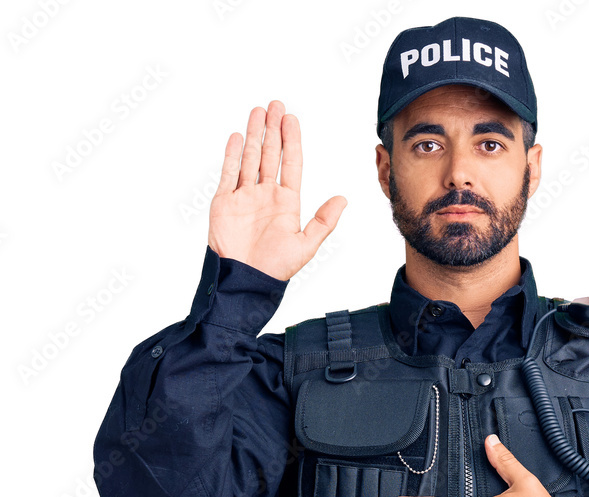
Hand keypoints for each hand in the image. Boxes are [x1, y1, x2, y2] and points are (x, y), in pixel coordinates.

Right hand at [208, 100, 346, 280]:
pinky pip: (229, 173)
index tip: (291, 119)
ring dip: (254, 135)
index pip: (290, 163)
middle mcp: (266, 195)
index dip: (291, 140)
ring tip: (257, 112)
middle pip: (270, 155)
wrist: (244, 280)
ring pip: (250, 158)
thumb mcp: (306, 246)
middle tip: (275, 104)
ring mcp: (245, 196)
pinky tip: (238, 138)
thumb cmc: (275, 268)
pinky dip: (232, 155)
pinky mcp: (225, 202)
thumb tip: (343, 200)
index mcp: (287, 203)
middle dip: (272, 129)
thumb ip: (323, 221)